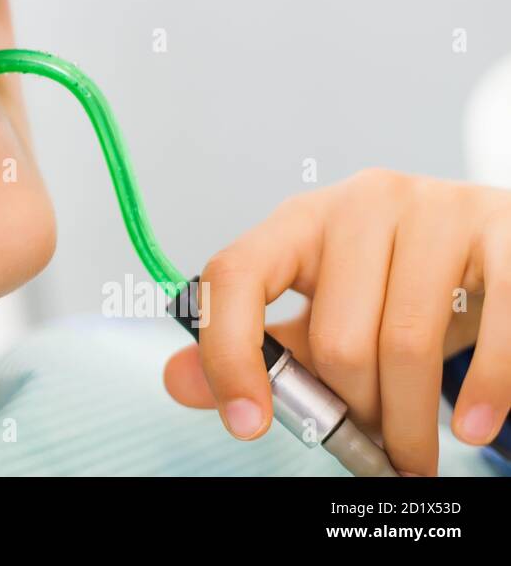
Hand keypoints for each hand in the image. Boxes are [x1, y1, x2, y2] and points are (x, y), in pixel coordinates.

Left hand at [164, 170, 510, 475]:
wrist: (496, 250)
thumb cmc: (399, 286)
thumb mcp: (326, 308)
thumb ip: (260, 347)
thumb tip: (178, 381)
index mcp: (299, 220)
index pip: (233, 275)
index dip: (226, 353)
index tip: (246, 424)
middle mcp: (362, 202)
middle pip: (334, 336)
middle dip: (352, 413)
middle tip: (369, 446)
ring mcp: (435, 209)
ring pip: (404, 343)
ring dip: (409, 423)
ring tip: (412, 455)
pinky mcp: (502, 230)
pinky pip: (494, 324)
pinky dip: (483, 388)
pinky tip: (470, 427)